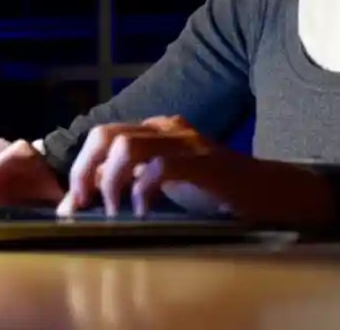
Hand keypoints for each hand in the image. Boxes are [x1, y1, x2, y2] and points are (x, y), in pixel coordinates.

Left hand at [56, 115, 336, 228]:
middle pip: (105, 134)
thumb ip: (125, 181)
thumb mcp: (162, 181)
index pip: (101, 136)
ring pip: (127, 146)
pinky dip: (143, 189)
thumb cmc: (213, 190)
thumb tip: (79, 198)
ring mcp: (186, 142)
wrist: (268, 193)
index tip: (72, 203)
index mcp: (153, 129)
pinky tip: (146, 210)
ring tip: (114, 209)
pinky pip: (160, 166)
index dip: (79, 168)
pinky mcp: (204, 162)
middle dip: (85, 171)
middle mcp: (166, 127)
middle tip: (84, 204)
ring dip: (111, 181)